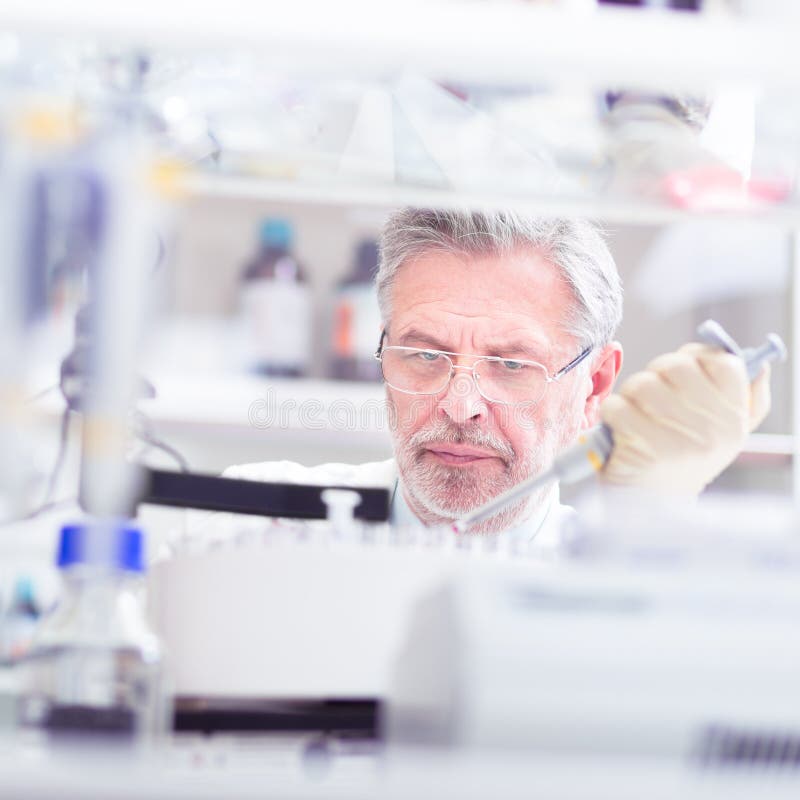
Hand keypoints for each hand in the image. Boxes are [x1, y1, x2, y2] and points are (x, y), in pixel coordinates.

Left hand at [599, 343, 770, 494]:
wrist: (653, 509)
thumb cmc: (684, 459)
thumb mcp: (724, 433)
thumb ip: (747, 397)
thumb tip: (761, 367)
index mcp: (734, 418)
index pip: (722, 362)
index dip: (694, 357)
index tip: (679, 372)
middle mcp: (713, 430)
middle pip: (676, 366)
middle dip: (655, 373)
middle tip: (650, 392)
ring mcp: (678, 442)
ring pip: (643, 384)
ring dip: (630, 393)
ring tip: (635, 412)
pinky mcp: (642, 451)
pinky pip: (617, 407)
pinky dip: (612, 413)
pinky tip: (620, 429)